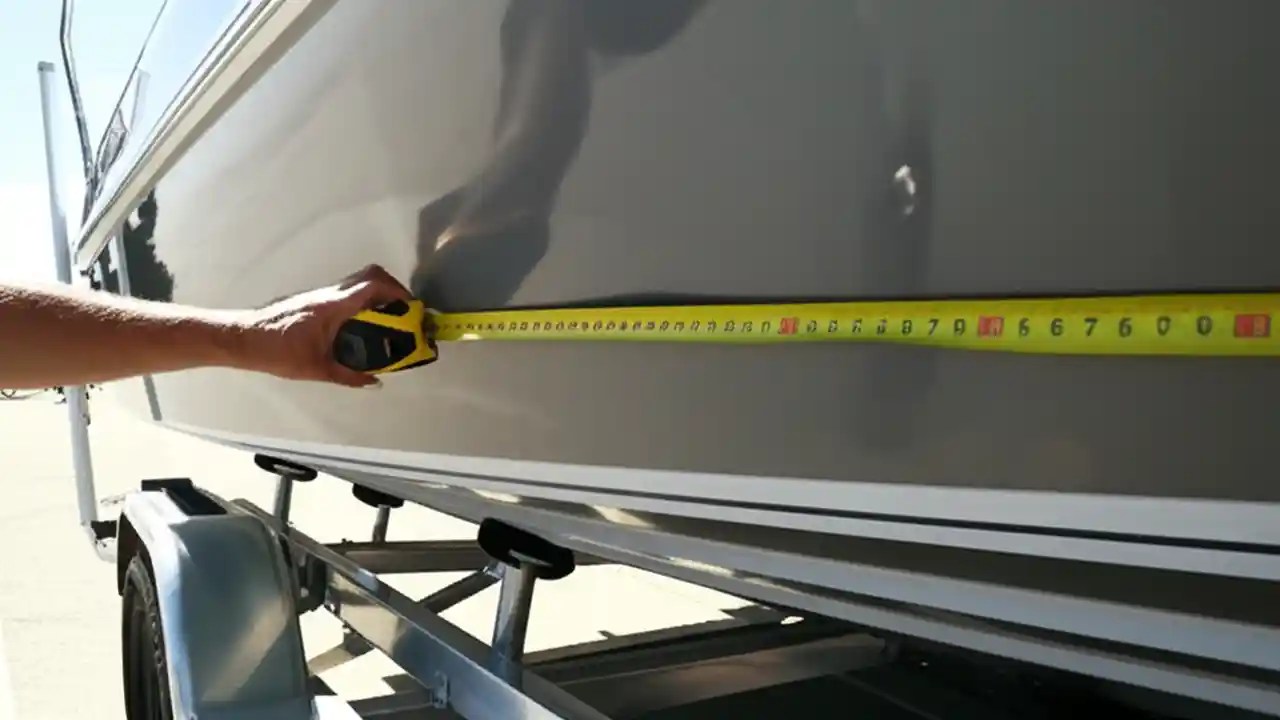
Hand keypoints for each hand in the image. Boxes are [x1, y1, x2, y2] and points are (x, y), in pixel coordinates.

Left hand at [236, 265, 412, 386]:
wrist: (242, 338)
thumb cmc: (277, 351)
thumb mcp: (316, 369)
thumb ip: (349, 376)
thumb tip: (376, 382)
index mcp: (334, 306)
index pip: (374, 285)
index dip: (398, 292)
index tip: (412, 309)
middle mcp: (330, 293)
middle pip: (371, 276)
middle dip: (394, 290)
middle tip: (404, 313)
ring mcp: (323, 294)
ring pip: (360, 282)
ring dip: (379, 295)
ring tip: (390, 321)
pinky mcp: (316, 300)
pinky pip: (349, 293)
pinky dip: (365, 302)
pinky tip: (364, 326)